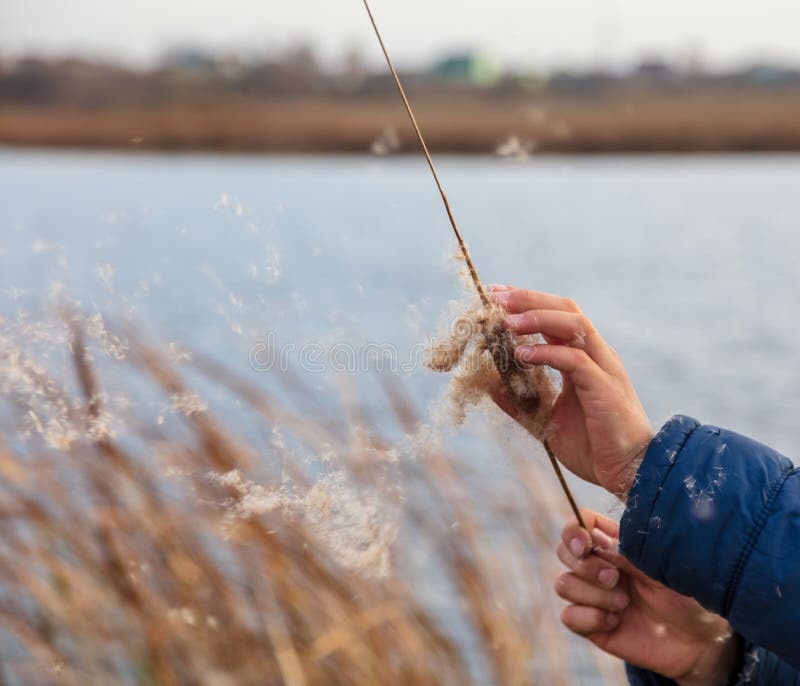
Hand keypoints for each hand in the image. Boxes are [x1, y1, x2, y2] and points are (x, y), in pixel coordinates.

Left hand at [488, 285, 652, 494]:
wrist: (629, 473)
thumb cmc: (592, 446)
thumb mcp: (546, 420)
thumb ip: (520, 401)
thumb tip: (489, 385)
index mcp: (583, 358)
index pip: (555, 317)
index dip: (526, 302)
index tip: (495, 295)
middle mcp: (595, 355)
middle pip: (565, 309)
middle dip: (529, 299)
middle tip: (495, 296)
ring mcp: (602, 367)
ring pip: (574, 324)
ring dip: (537, 317)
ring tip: (506, 321)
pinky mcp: (604, 386)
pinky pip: (574, 360)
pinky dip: (546, 353)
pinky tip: (522, 355)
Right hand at [556, 510, 739, 685]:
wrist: (702, 643)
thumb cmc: (689, 597)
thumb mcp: (662, 568)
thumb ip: (627, 551)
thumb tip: (594, 538)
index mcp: (616, 544)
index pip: (580, 524)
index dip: (574, 531)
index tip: (586, 546)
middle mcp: (600, 566)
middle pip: (564, 552)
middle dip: (585, 566)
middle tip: (614, 578)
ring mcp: (595, 596)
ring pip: (563, 584)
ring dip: (593, 594)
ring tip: (624, 603)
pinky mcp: (593, 625)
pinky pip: (569, 616)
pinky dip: (590, 618)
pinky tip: (616, 622)